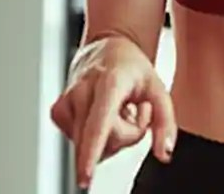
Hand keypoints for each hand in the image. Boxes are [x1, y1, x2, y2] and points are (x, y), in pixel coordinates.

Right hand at [49, 36, 176, 188]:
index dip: (92, 151)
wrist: (106, 48)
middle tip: (133, 113)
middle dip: (124, 136)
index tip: (85, 174)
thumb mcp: (158, 88)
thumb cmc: (131, 68)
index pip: (99, 122)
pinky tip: (100, 115)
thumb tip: (164, 153)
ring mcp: (67, 101)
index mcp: (109, 81)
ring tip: (116, 111)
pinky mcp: (57, 112)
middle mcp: (82, 90)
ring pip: (90, 144)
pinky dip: (94, 135)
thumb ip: (165, 122)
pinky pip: (80, 141)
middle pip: (102, 140)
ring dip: (109, 136)